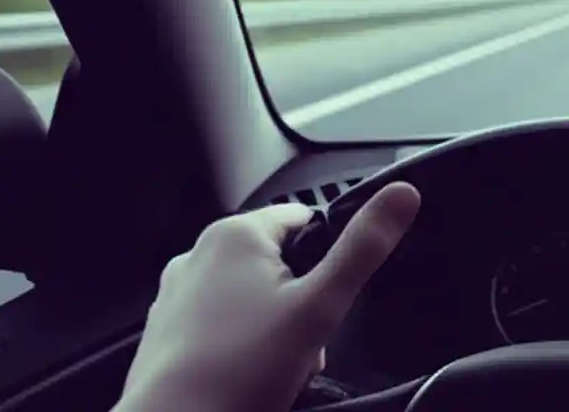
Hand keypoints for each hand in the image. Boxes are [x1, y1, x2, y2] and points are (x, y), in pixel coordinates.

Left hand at [114, 181, 420, 411]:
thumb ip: (363, 249)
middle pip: (278, 263)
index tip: (329, 297)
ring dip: (273, 326)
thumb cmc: (243, 368)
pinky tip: (247, 375)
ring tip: (276, 366)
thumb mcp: (320, 306)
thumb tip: (403, 194)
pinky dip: (240, 344)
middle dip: (301, 301)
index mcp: (236, 234)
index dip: (328, 256)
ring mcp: (176, 293)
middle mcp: (198, 253)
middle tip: (306, 342)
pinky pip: (220, 324)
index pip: (305, 218)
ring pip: (250, 297)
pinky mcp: (165, 330)